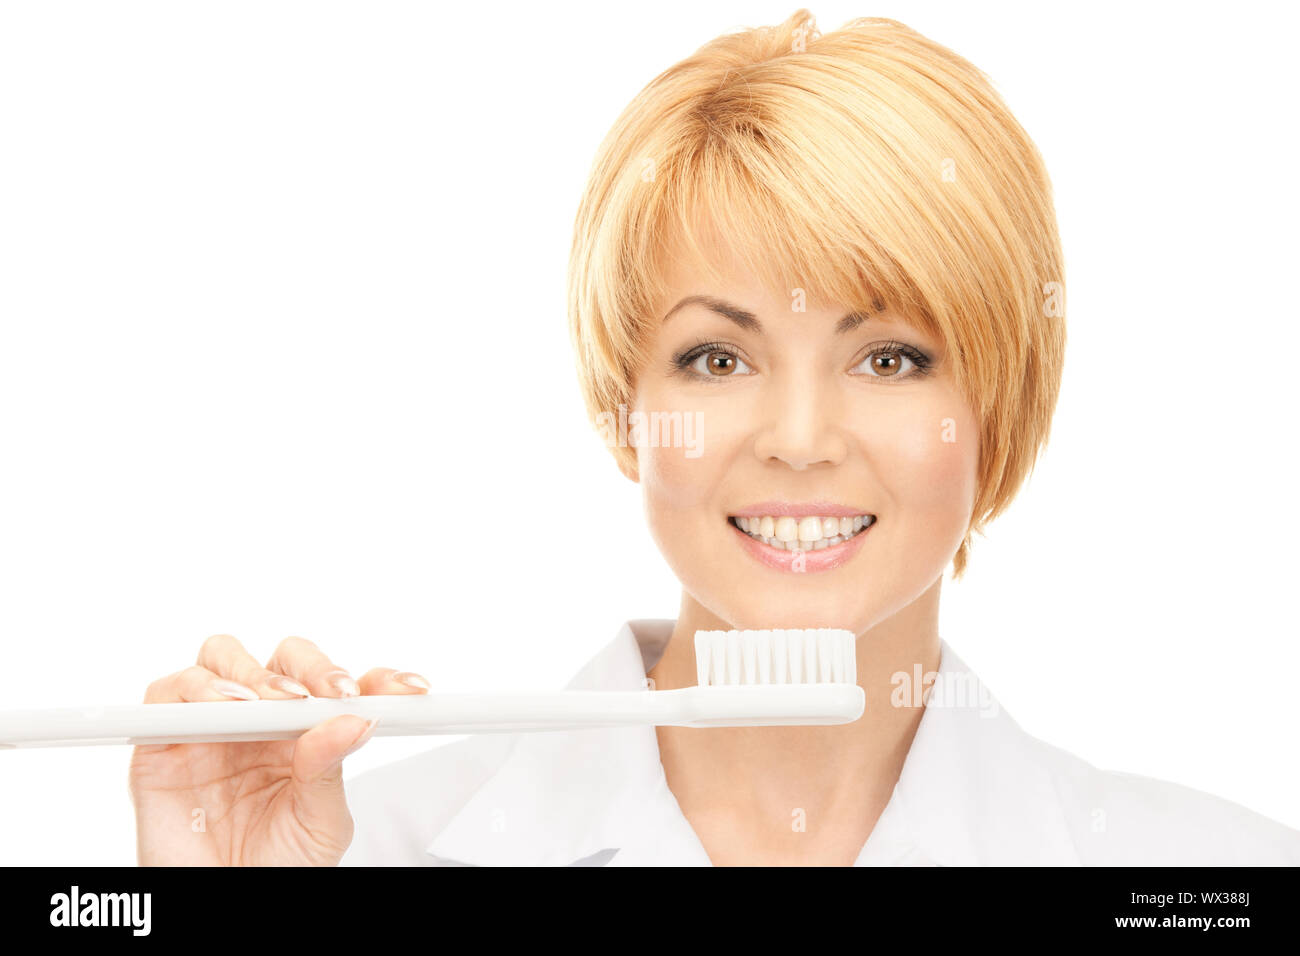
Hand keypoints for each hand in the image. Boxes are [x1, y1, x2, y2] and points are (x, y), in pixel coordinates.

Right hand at [128, 634, 428, 865]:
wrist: (225, 905)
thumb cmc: (275, 866)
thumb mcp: (320, 822)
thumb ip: (331, 768)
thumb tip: (353, 719)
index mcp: (305, 732)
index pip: (341, 686)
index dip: (377, 679)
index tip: (409, 690)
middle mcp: (258, 720)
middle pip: (283, 658)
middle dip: (314, 666)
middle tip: (335, 692)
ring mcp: (211, 726)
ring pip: (223, 658)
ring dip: (254, 671)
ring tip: (278, 702)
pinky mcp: (161, 743)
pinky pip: (168, 692)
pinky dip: (198, 688)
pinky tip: (231, 707)